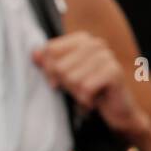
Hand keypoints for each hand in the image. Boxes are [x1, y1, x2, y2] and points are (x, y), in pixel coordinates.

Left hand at [33, 34, 150, 141]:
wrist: (116, 111)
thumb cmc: (88, 90)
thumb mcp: (63, 75)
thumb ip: (48, 63)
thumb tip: (34, 54)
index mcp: (81, 39)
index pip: (49, 50)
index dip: (48, 70)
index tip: (56, 81)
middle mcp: (95, 43)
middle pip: (59, 66)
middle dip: (65, 84)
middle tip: (78, 90)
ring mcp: (107, 56)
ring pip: (71, 78)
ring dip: (76, 93)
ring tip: (87, 94)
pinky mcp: (114, 72)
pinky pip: (85, 87)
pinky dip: (86, 99)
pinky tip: (94, 100)